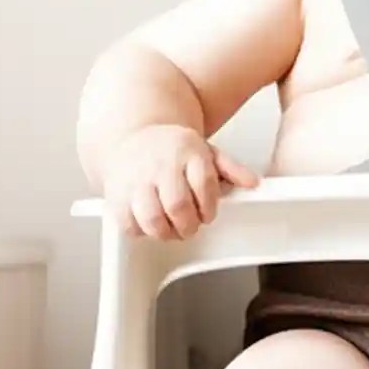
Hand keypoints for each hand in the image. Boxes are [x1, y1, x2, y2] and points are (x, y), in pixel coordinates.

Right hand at [102, 124, 259, 239]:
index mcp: (186, 151)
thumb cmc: (172, 148)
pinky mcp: (116, 195)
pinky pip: (129, 225)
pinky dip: (142, 232)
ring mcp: (135, 180)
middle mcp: (159, 165)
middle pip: (178, 205)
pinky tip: (151, 223)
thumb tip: (252, 182)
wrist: (132, 136)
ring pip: (152, 219)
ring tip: (172, 227)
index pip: (204, 184)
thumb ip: (230, 168)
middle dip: (189, 224)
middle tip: (191, 226)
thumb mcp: (205, 150)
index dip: (209, 206)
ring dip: (167, 232)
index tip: (208, 213)